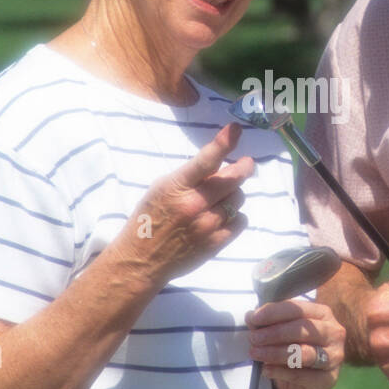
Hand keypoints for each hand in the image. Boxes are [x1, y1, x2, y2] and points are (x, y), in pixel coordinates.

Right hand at [115, 122, 253, 286]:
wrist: (142, 259)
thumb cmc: (149, 218)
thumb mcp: (162, 188)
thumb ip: (190, 177)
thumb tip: (221, 165)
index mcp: (177, 187)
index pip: (205, 160)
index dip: (223, 143)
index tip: (235, 129)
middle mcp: (194, 204)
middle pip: (233, 180)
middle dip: (243, 168)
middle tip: (245, 164)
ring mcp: (207, 225)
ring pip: (238, 199)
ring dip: (234, 194)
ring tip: (220, 198)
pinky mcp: (216, 243)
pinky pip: (241, 221)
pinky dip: (236, 216)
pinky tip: (222, 217)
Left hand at [246, 299, 344, 388]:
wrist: (301, 384)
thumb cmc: (292, 348)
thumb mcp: (280, 332)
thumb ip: (267, 323)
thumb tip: (251, 317)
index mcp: (323, 314)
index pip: (298, 309)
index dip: (274, 312)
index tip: (253, 318)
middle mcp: (334, 333)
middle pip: (302, 329)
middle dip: (274, 333)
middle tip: (253, 339)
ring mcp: (334, 356)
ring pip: (304, 353)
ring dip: (276, 353)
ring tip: (256, 354)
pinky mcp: (329, 379)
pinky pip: (302, 375)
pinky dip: (281, 372)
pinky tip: (265, 370)